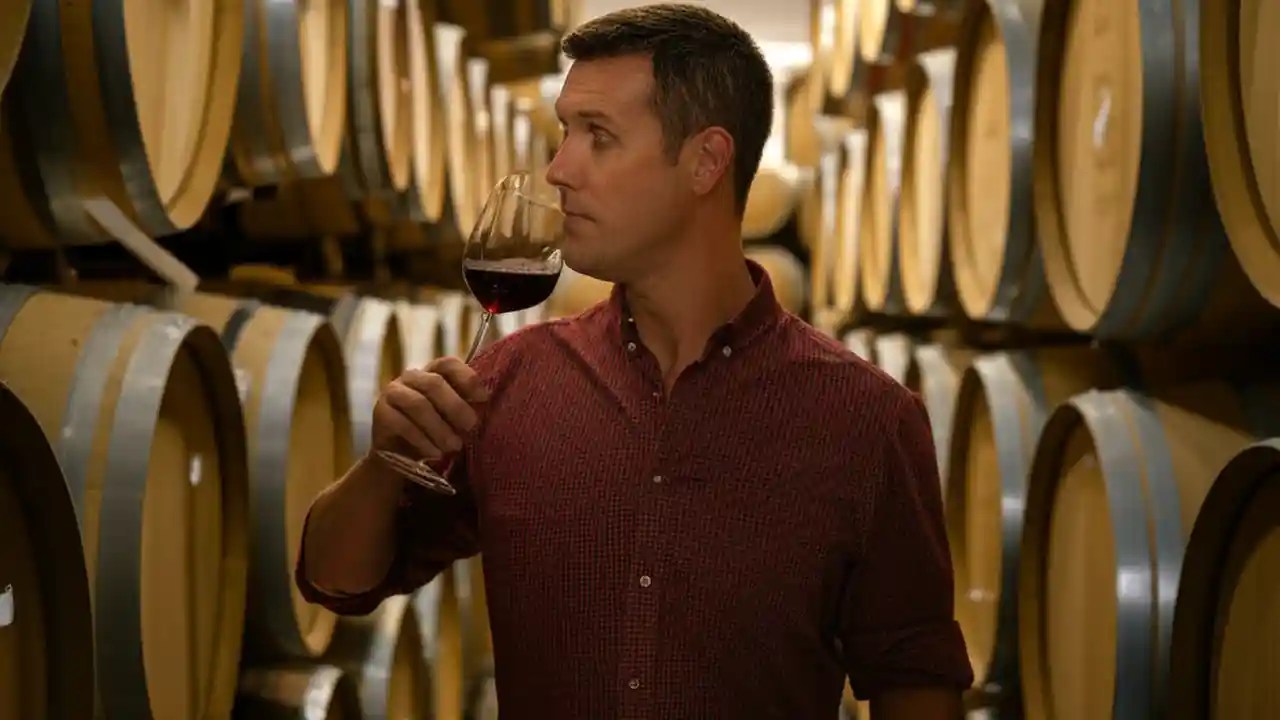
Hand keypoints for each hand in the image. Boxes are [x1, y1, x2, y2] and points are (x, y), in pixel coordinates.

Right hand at [369, 356, 490, 463]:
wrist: (398, 455)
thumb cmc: (433, 431)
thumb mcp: (453, 419)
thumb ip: (465, 407)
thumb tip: (484, 402)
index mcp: (432, 373)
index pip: (448, 364)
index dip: (467, 377)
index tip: (484, 398)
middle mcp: (411, 377)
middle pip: (434, 383)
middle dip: (456, 407)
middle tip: (470, 427)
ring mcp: (393, 392)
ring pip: (418, 404)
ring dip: (439, 428)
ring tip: (454, 447)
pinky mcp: (381, 413)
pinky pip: (402, 424)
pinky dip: (422, 440)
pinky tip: (435, 453)